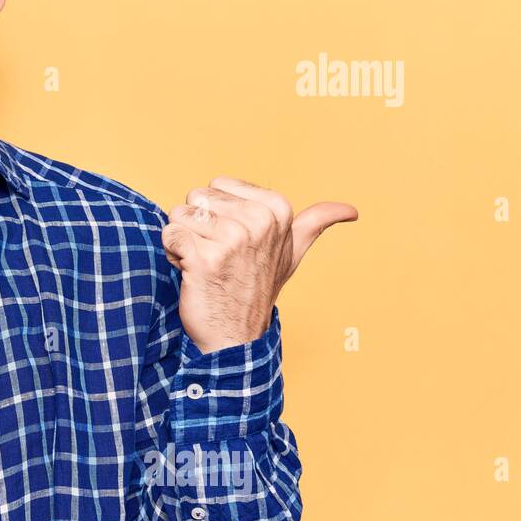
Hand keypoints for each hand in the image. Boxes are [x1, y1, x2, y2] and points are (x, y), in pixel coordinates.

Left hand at [161, 176, 357, 353]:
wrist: (236, 335)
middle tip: (218, 256)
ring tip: (206, 264)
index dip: (215, 213)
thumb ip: (315, 224)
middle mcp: (258, 220)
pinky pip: (169, 236)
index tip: (232, 241)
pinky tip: (192, 273)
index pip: (215, 185)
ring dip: (184, 241)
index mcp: (277, 209)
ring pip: (179, 215)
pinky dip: (173, 254)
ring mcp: (233, 239)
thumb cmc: (257, 287)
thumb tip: (351, 211)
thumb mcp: (292, 252)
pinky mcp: (205, 258)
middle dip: (197, 226)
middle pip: (195, 197)